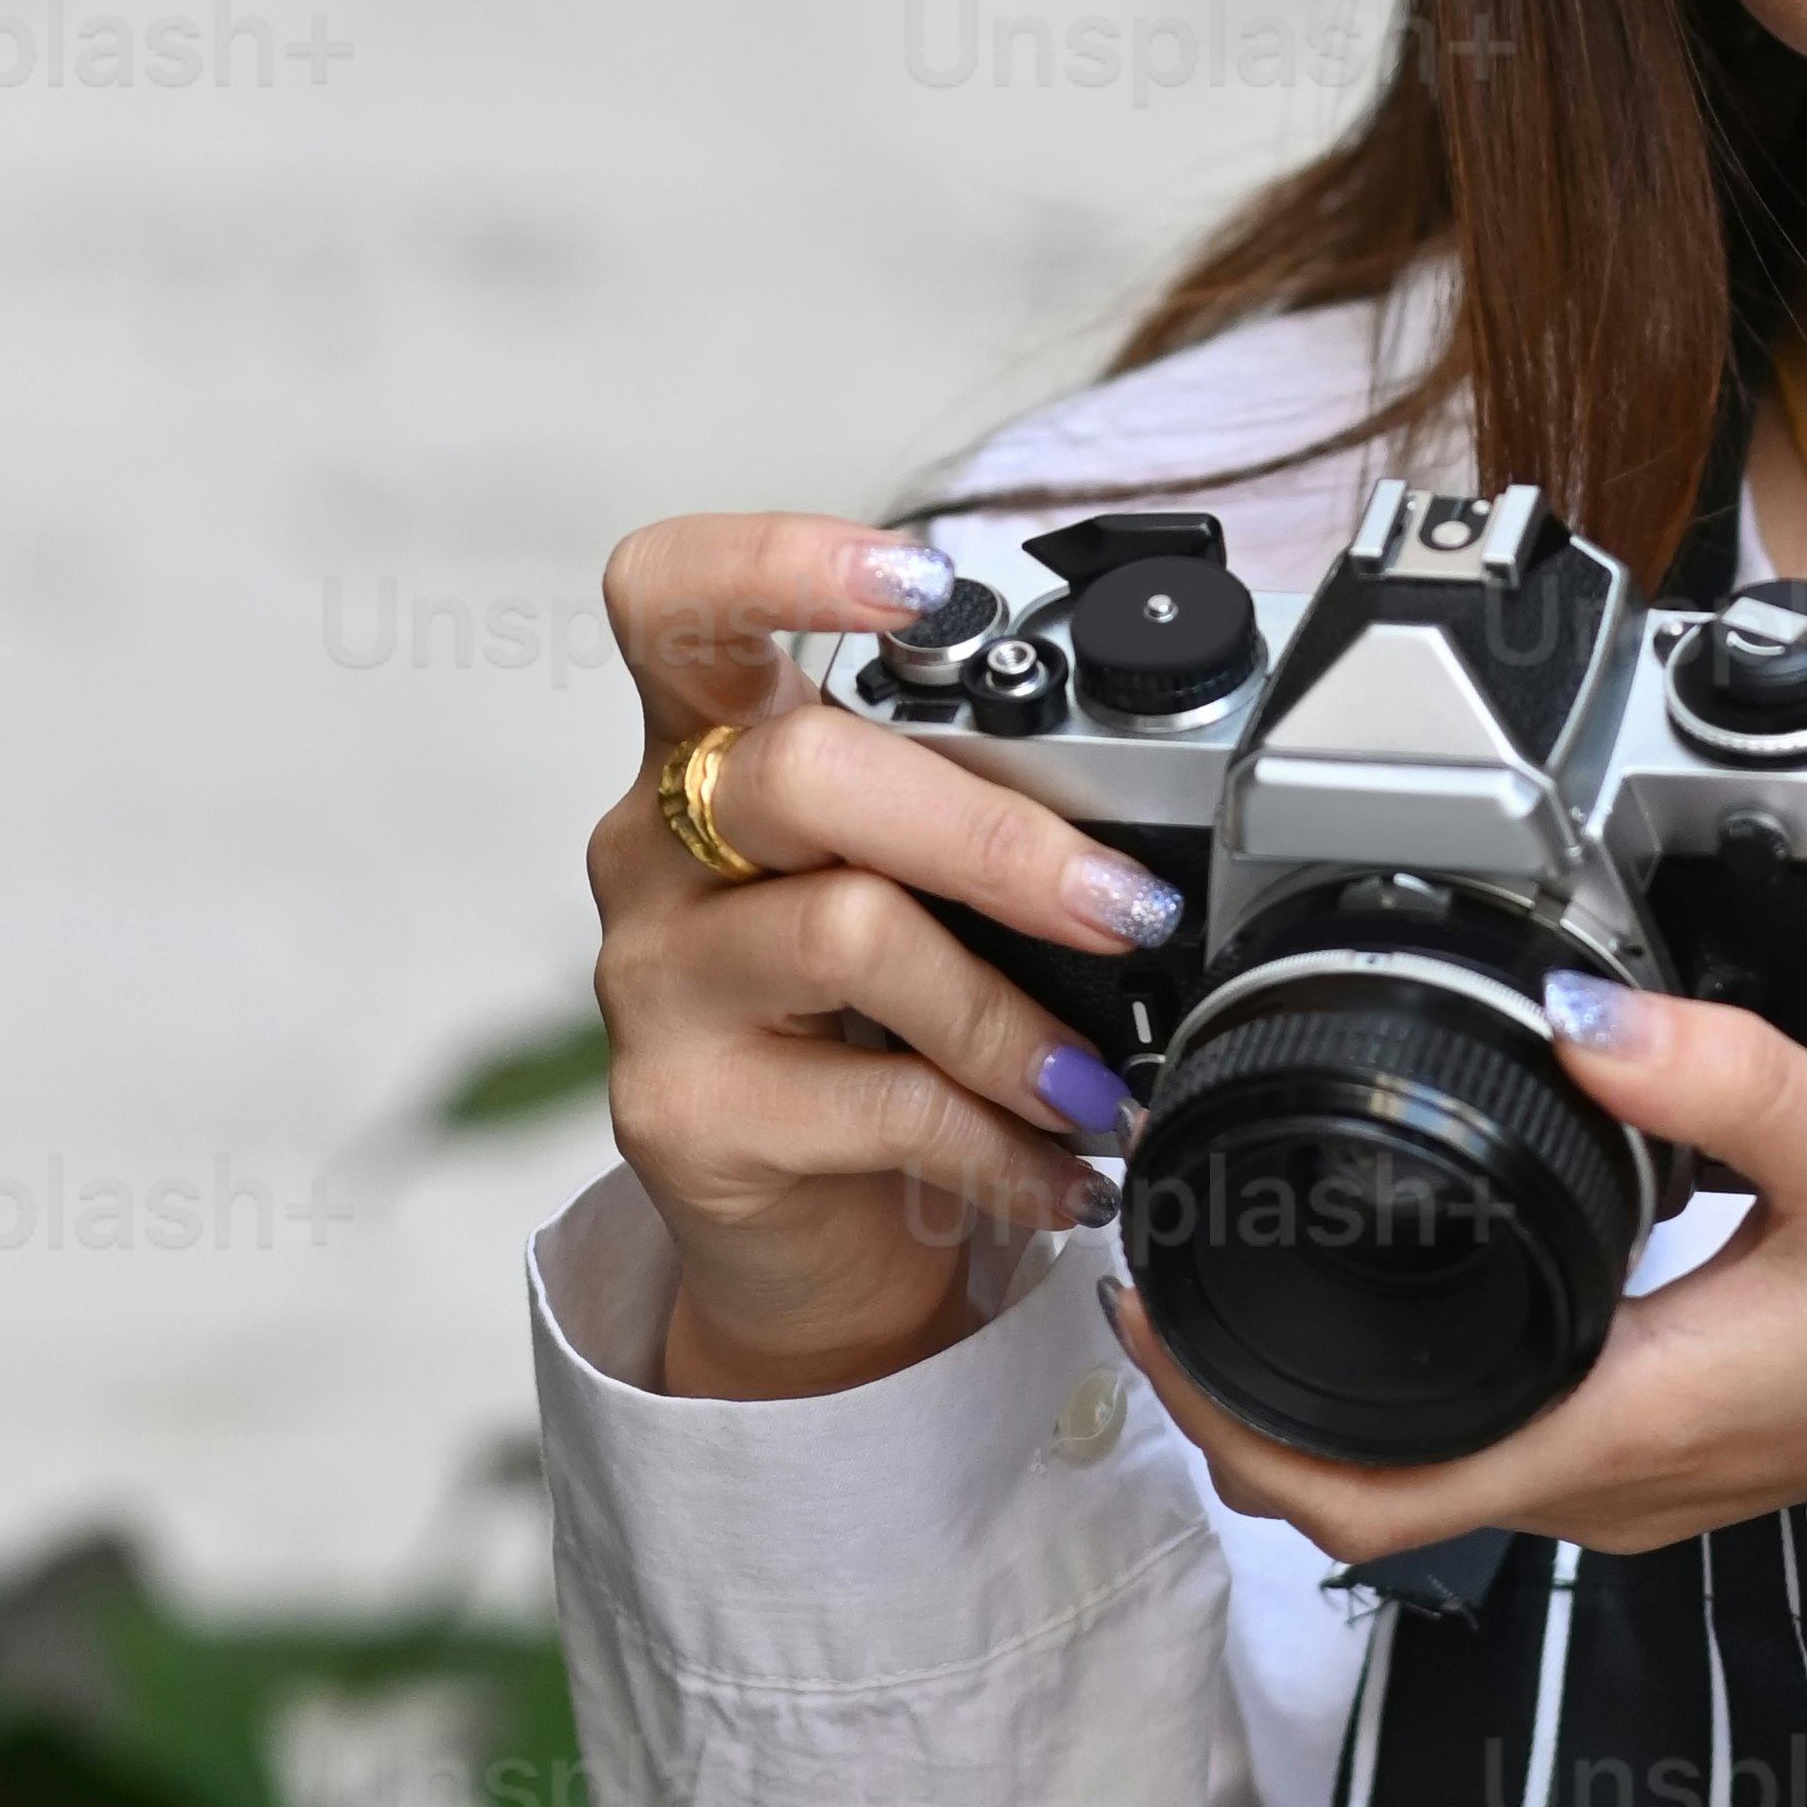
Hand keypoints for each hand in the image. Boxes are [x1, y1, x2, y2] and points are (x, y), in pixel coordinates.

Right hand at [585, 515, 1189, 1404]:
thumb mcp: (914, 891)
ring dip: (1010, 1014)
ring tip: (1098, 1079)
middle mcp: (658, 845)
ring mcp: (656, 980)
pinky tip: (1059, 1165)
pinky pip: (874, 1103)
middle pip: (801, 773)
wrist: (806, 1245)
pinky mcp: (679, 1111)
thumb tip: (1151, 820)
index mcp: (714, 745)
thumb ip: (970, 813)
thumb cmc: (874, 1032)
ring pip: (848, 934)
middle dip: (994, 833)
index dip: (781, 561)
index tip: (926, 584)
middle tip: (1127, 908)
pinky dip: (1000, 1138)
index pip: (680, 598)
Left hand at [1111, 983, 1806, 1566]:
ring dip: (1314, 1403)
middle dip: (1235, 1407)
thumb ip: (1721, 1075)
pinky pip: (1494, 1446)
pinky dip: (1405, 1396)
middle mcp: (1623, 1479)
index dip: (1227, 1417)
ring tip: (1243, 1263)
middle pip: (1361, 1502)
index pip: (1363, 1493)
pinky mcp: (1678, 1444)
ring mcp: (1649, 1476)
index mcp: (1635, 1425)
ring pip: (1425, 1482)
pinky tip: (1397, 1297)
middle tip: (1162, 1266)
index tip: (1153, 1299)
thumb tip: (1580, 1019)